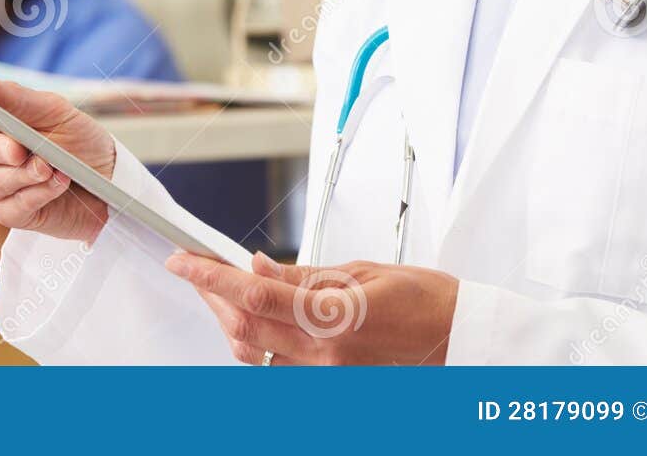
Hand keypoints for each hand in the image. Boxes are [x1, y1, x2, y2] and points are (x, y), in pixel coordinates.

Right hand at [0, 63, 115, 244]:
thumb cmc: (77, 139)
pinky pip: (12, 205)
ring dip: (26, 173)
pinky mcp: (8, 215)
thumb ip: (11, 96)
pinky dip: (40, 191)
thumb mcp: (52, 110)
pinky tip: (60, 181)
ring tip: (53, 165)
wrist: (110, 178)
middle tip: (21, 148)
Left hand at [165, 251, 458, 364]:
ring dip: (231, 323)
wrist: (462, 341)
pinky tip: (257, 322)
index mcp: (335, 316)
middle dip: (211, 297)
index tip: (184, 261)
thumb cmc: (428, 302)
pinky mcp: (331, 384)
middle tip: (195, 270)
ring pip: (255, 355)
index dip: (212, 277)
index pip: (255, 295)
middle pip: (244, 329)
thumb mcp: (364, 271)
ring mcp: (327, 374)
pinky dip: (259, 345)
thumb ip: (306, 275)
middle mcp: (326, 353)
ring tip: (222, 291)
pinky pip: (279, 369)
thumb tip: (260, 267)